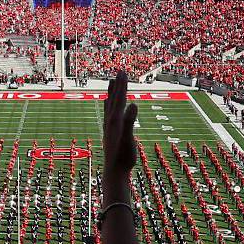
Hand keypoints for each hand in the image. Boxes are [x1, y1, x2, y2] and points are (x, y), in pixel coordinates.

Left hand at [101, 72, 138, 186]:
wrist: (114, 172)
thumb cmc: (123, 157)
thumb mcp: (129, 139)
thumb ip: (130, 121)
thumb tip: (134, 104)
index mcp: (115, 121)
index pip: (119, 99)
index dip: (122, 86)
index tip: (123, 72)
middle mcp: (110, 122)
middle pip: (114, 99)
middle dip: (118, 85)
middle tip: (120, 71)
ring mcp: (109, 127)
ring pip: (110, 105)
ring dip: (112, 93)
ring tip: (111, 82)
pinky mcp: (110, 132)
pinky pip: (109, 114)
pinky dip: (110, 105)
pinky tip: (109, 103)